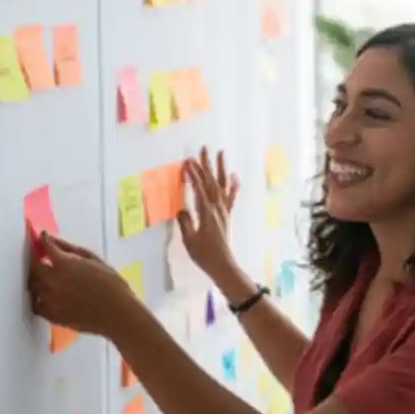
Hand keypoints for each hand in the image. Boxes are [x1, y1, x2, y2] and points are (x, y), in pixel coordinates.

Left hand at [27, 233, 144, 339]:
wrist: (118, 314)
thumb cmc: (112, 285)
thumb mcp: (95, 260)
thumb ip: (71, 249)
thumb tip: (55, 241)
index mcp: (65, 265)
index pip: (45, 246)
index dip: (43, 239)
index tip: (43, 237)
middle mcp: (53, 281)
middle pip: (33, 267)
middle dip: (35, 259)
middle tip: (41, 257)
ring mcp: (50, 300)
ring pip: (32, 285)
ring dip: (37, 278)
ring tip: (46, 276)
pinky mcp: (52, 316)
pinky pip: (36, 304)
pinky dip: (38, 298)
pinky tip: (47, 295)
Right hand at [177, 146, 240, 279]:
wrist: (222, 264)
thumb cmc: (203, 254)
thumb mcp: (189, 239)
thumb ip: (185, 222)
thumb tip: (181, 209)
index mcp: (206, 213)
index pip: (199, 188)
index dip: (193, 174)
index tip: (188, 161)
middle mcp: (217, 208)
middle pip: (211, 182)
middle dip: (207, 164)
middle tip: (203, 149)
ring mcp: (224, 210)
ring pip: (222, 185)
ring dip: (221, 168)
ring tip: (221, 153)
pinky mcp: (227, 214)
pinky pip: (231, 196)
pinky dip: (233, 184)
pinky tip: (233, 175)